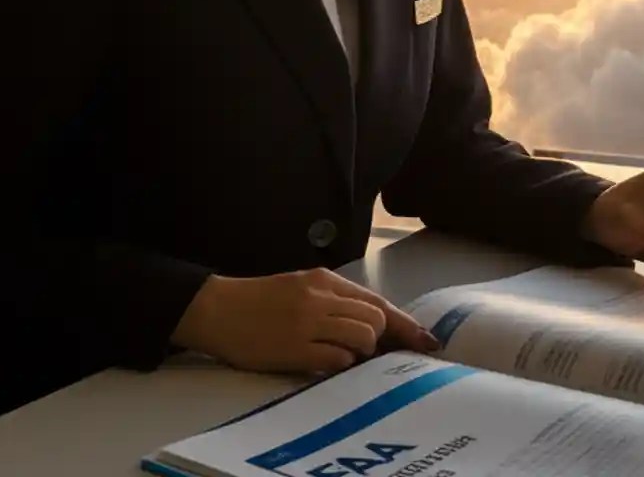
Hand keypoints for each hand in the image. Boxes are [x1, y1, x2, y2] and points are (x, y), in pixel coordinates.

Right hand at [171, 268, 439, 373]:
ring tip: (340, 352)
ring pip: (363, 336)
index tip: (427, 339)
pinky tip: (324, 361)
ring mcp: (308, 323)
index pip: (376, 300)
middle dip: (380, 338)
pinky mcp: (295, 348)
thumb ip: (335, 300)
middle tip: (364, 348)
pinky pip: (338, 359)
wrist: (217, 309)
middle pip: (376, 318)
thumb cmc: (260, 301)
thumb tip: (375, 322)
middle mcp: (319, 298)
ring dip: (361, 351)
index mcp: (323, 280)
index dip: (405, 323)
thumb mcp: (301, 288)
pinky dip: (341, 363)